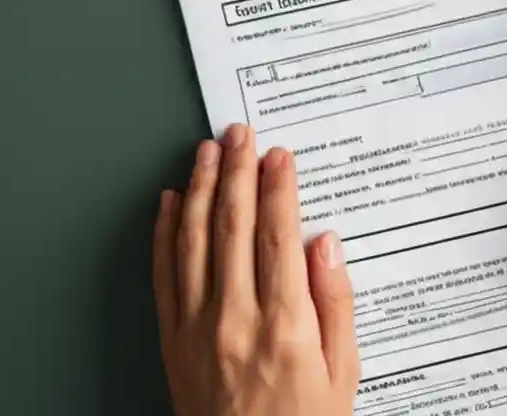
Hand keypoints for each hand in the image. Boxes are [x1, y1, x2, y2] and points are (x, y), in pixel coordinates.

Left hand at [152, 124, 359, 415]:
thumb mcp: (342, 373)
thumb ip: (335, 304)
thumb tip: (325, 244)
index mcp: (285, 325)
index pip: (277, 236)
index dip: (278, 188)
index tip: (280, 156)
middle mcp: (235, 319)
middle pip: (233, 226)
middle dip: (237, 171)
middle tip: (241, 134)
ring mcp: (197, 328)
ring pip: (193, 240)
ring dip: (201, 188)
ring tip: (207, 151)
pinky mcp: (172, 340)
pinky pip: (164, 274)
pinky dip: (165, 233)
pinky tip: (171, 202)